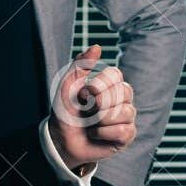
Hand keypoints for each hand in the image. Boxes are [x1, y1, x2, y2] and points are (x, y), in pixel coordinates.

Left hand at [51, 45, 136, 168]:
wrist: (60, 139)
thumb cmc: (65, 111)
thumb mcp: (67, 85)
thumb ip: (81, 64)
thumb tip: (97, 47)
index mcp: (110, 85)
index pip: (116, 75)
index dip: (100, 84)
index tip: (84, 92)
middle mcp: (122, 99)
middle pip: (124, 92)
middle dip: (99, 103)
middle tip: (86, 110)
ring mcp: (126, 118)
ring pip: (125, 112)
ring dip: (100, 120)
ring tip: (90, 124)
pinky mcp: (126, 136)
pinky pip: (123, 131)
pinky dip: (103, 133)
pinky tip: (95, 134)